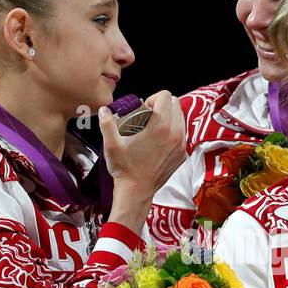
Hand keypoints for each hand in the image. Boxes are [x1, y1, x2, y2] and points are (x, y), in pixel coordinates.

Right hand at [100, 90, 185, 229]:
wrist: (137, 191)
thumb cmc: (125, 169)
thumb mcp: (111, 144)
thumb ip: (107, 124)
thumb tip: (104, 110)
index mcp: (160, 126)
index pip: (166, 96)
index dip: (153, 99)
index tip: (143, 109)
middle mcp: (175, 133)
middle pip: (176, 104)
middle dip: (162, 106)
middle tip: (148, 117)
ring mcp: (181, 145)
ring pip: (181, 119)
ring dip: (170, 118)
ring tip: (155, 127)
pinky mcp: (182, 155)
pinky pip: (182, 135)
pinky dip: (174, 132)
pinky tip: (160, 141)